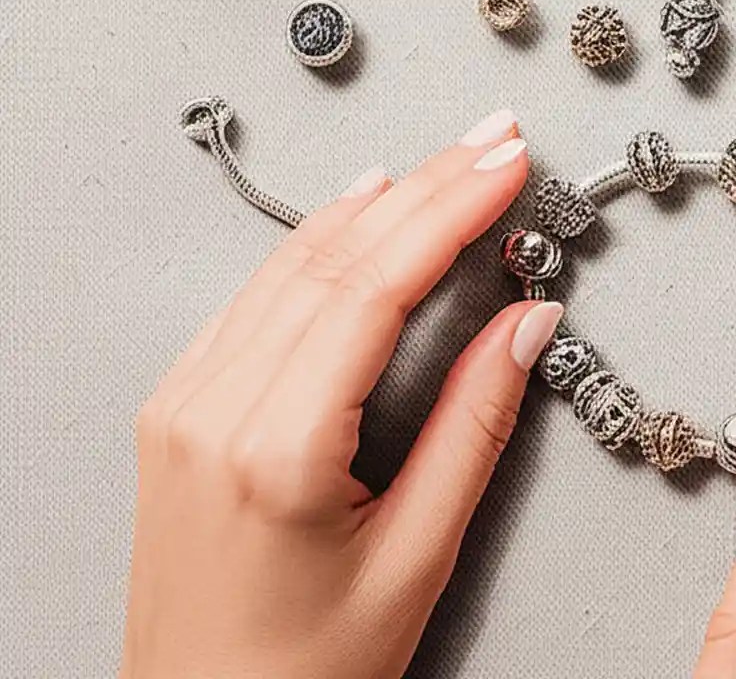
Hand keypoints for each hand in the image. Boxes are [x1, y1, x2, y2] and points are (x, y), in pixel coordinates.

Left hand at [121, 111, 563, 677]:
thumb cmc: (304, 669)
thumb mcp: (416, 555)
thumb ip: (474, 428)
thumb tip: (524, 326)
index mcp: (272, 449)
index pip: (374, 292)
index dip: (449, 214)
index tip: (504, 167)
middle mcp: (211, 411)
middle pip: (332, 262)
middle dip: (424, 189)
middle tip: (492, 142)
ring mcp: (183, 405)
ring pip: (287, 269)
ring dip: (374, 208)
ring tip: (442, 164)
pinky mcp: (180, 410)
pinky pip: (254, 301)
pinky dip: (315, 249)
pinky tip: (354, 218)